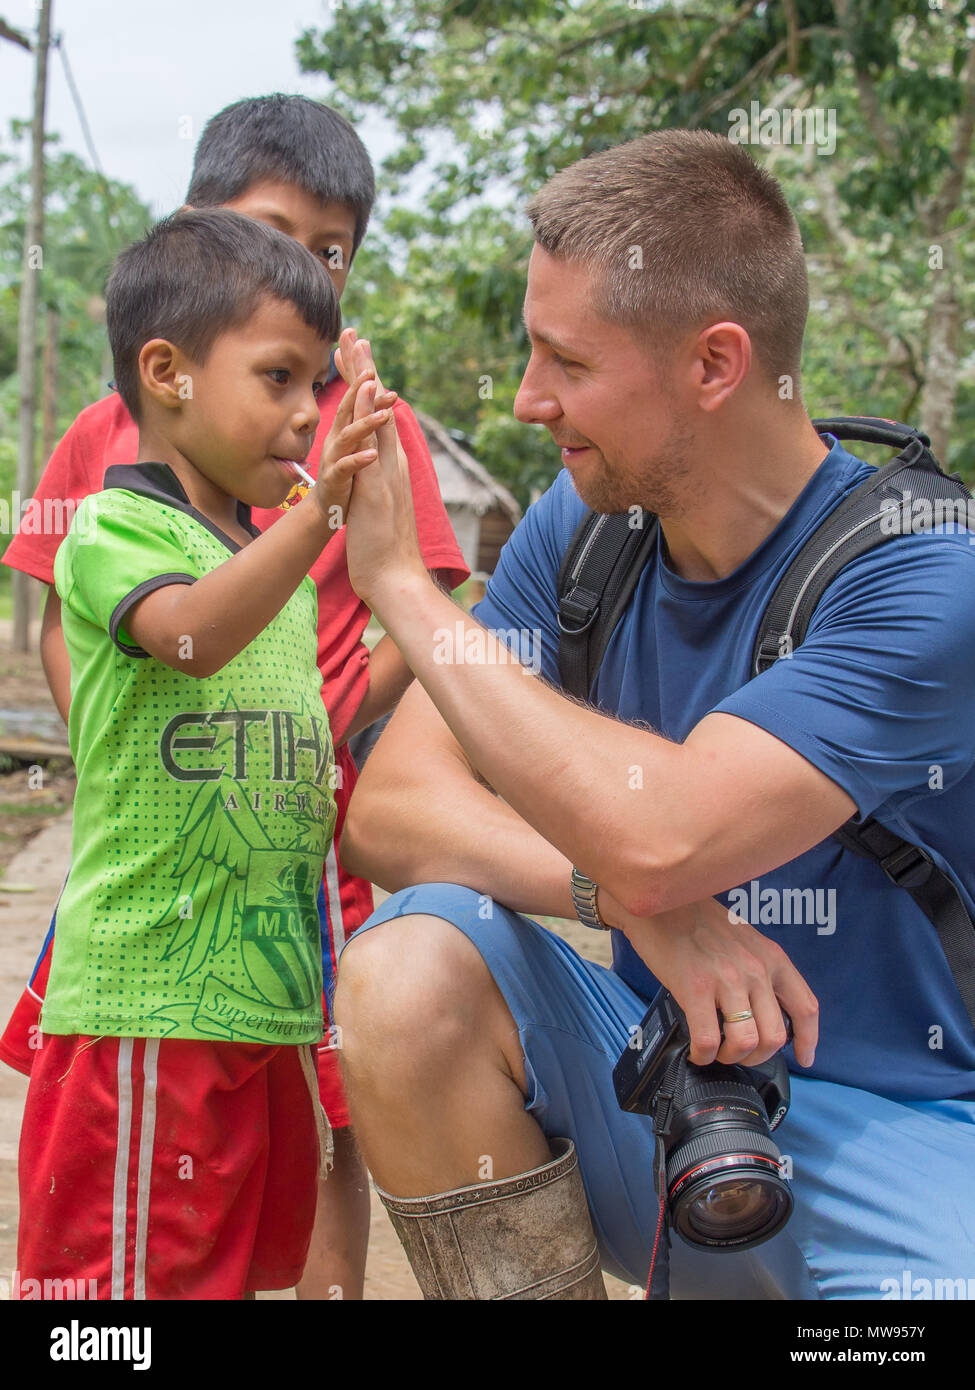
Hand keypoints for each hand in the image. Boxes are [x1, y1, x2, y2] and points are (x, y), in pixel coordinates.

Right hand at [321, 361, 396, 476]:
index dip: (361, 382)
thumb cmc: (343, 471)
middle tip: (371, 374)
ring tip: (384, 415)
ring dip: (365, 424)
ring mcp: (334, 458)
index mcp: (344, 429)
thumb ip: (359, 418)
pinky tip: (372, 454)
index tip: (373, 364)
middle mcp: (336, 439)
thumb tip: (370, 391)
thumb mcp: (352, 442)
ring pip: (348, 437)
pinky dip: (359, 460)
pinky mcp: (334, 479)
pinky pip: (346, 468)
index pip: (353, 400)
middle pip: (347, 410)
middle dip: (358, 391)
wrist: (327, 506)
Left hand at [342, 341, 427, 612]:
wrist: (398, 581)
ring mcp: (389, 473)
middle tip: (356, 334)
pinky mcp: (381, 486)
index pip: (376, 420)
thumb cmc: (384, 554)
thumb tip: (367, 486)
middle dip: (367, 370)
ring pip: (380, 416)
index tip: (355, 361)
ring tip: (359, 346)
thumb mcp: (375, 514)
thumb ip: (373, 494)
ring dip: (370, 380)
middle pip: (380, 407)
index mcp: (388, 469)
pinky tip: (366, 391)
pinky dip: (373, 415)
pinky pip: (376, 443)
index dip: (366, 390)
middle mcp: (393, 464)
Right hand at [598, 888, 818, 1068]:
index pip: (805, 1007)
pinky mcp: (694, 988)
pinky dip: (703, 1054)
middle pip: (775, 1036)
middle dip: (758, 1056)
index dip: (808, 1041)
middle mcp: (755, 969)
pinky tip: (697, 1050)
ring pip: (745, 1042)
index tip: (804, 1058)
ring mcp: (726, 980)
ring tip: (717, 1050)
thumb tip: (763, 1010)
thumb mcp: (744, 939)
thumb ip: (759, 970)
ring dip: (731, 1056)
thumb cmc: (697, 918)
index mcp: (771, 957)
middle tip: (740, 1053)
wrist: (662, 899)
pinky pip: (708, 1040)